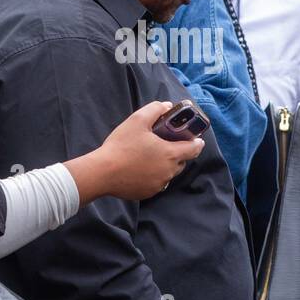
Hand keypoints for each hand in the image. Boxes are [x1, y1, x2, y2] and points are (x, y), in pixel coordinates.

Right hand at [63, 102, 204, 204]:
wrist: (102, 173)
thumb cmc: (121, 146)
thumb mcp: (137, 120)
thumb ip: (155, 110)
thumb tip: (166, 106)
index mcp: (170, 154)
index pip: (194, 149)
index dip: (197, 143)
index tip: (197, 139)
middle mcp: (168, 172)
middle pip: (181, 162)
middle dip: (178, 153)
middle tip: (167, 144)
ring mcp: (158, 185)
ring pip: (168, 173)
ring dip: (165, 165)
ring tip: (151, 156)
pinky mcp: (147, 193)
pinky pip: (156, 183)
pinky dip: (153, 176)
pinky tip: (140, 168)